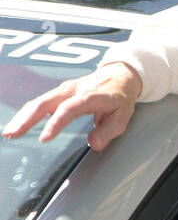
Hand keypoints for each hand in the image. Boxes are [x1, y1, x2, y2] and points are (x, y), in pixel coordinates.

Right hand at [3, 62, 141, 151]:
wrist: (121, 75)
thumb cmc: (120, 96)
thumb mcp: (124, 115)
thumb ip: (109, 131)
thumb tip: (94, 144)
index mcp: (90, 95)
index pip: (69, 109)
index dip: (56, 123)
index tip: (45, 138)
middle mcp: (74, 90)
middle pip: (46, 102)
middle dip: (27, 118)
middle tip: (13, 133)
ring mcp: (64, 89)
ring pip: (39, 101)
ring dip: (23, 116)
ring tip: (10, 132)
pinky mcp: (59, 92)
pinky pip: (41, 101)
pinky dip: (28, 112)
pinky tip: (19, 123)